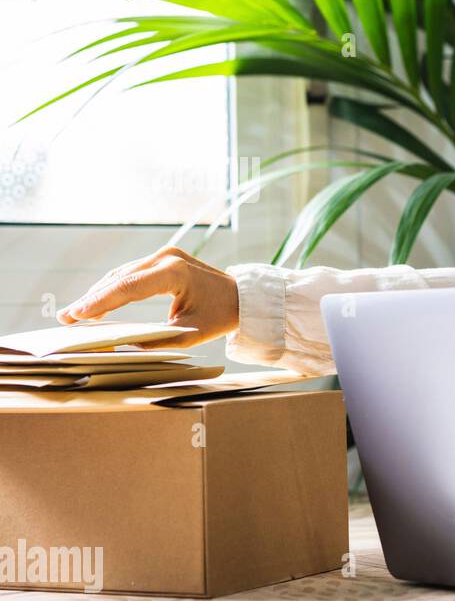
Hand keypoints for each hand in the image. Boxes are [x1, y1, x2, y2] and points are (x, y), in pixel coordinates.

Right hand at [57, 246, 238, 347]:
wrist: (243, 297)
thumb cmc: (220, 316)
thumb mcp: (189, 334)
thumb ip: (155, 340)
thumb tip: (122, 345)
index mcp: (175, 273)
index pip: (129, 287)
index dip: (100, 301)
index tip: (77, 314)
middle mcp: (167, 258)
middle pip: (120, 278)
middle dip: (92, 299)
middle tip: (66, 317)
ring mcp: (165, 255)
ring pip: (123, 274)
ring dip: (100, 293)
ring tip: (76, 313)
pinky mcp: (164, 258)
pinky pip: (133, 273)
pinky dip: (115, 287)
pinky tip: (98, 303)